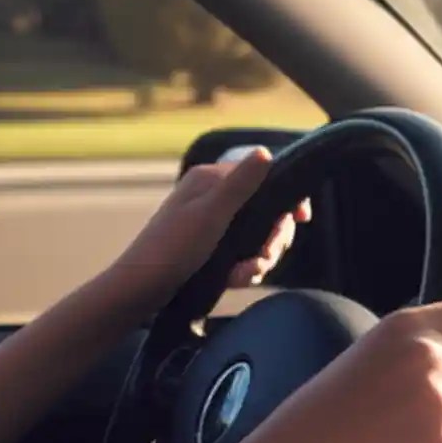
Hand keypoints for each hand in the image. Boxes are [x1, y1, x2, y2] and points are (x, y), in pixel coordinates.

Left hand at [111, 148, 310, 307]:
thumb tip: (265, 152)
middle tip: (263, 260)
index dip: (287, 198)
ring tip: (244, 276)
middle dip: (271, 239)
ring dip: (258, 259)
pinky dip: (244, 269)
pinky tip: (235, 280)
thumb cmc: (172, 249)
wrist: (140, 290)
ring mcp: (212, 222)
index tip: (302, 219)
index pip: (264, 177)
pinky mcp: (211, 247)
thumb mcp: (211, 214)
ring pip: (257, 236)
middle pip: (266, 211)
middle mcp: (213, 196)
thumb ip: (240, 184)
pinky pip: (242, 253)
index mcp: (211, 179)